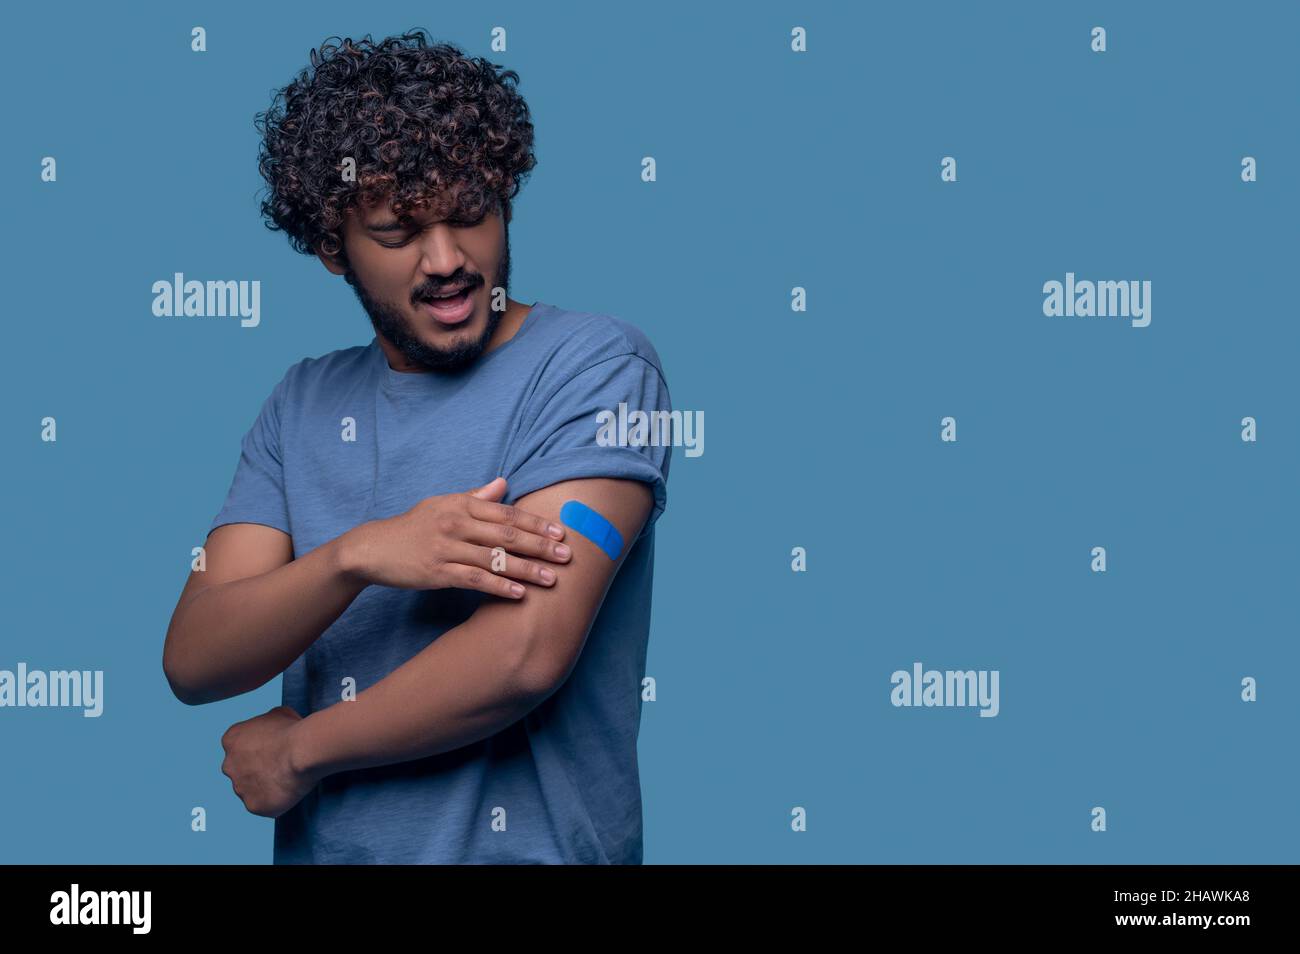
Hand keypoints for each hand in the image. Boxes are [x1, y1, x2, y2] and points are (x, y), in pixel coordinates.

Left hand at [220, 705, 317, 817]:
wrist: (301, 752)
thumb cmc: (291, 730)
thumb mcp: (278, 714)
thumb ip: (267, 724)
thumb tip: (274, 729)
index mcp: (231, 740)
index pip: (238, 747)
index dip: (256, 749)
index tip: (272, 751)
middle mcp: (229, 765)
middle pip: (240, 771)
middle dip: (255, 770)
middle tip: (279, 767)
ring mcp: (239, 788)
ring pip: (250, 790)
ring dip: (264, 787)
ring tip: (287, 780)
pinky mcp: (252, 805)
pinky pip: (263, 805)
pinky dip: (275, 800)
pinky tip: (289, 791)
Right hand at [340, 476, 571, 598]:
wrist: (373, 548)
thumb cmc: (412, 526)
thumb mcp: (441, 504)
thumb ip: (475, 496)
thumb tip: (504, 482)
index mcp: (461, 505)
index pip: (506, 513)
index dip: (535, 523)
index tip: (560, 532)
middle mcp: (456, 523)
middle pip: (506, 535)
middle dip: (540, 546)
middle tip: (567, 555)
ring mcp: (447, 548)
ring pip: (495, 559)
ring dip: (526, 570)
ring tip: (552, 579)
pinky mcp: (437, 572)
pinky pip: (475, 580)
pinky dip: (499, 586)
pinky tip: (519, 594)